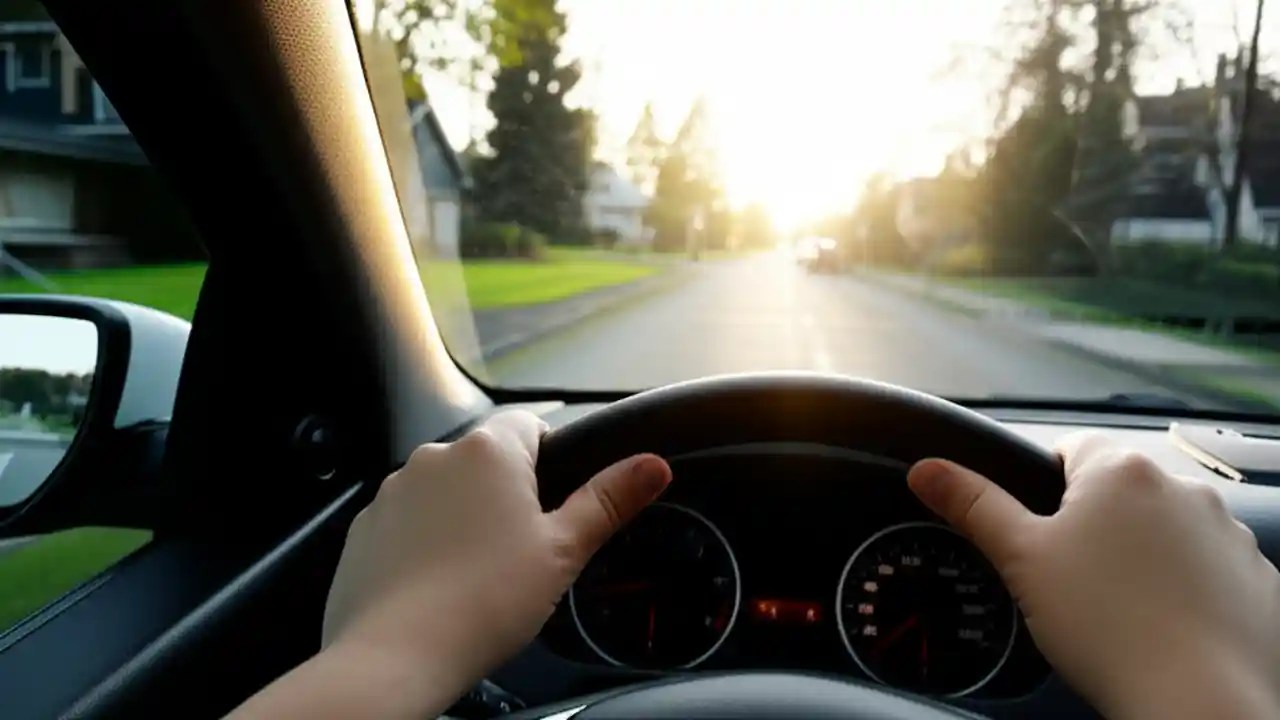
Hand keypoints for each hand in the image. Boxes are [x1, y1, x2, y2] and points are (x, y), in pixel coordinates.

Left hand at [318, 410, 670, 715]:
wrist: (397, 654)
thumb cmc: (488, 600)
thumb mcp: (563, 551)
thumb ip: (608, 501)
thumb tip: (653, 464)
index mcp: (489, 450)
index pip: (531, 425)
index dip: (551, 460)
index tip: (555, 507)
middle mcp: (435, 456)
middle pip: (486, 461)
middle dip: (506, 494)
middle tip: (523, 550)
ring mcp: (393, 490)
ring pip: (445, 491)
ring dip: (462, 516)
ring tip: (476, 574)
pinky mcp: (365, 527)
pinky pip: (406, 522)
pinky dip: (423, 543)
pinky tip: (436, 585)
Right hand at [907, 433, 1279, 719]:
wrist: (1196, 698)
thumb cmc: (1105, 626)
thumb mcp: (1020, 560)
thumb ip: (973, 505)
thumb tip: (926, 469)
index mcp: (1120, 470)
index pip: (1070, 449)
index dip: (1045, 489)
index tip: (1041, 534)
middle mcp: (1182, 487)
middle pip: (1120, 488)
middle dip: (1095, 523)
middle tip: (1072, 576)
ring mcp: (1228, 530)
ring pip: (1167, 526)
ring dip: (1145, 550)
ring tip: (1120, 605)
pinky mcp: (1258, 574)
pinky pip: (1211, 565)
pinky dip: (1188, 584)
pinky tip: (1165, 621)